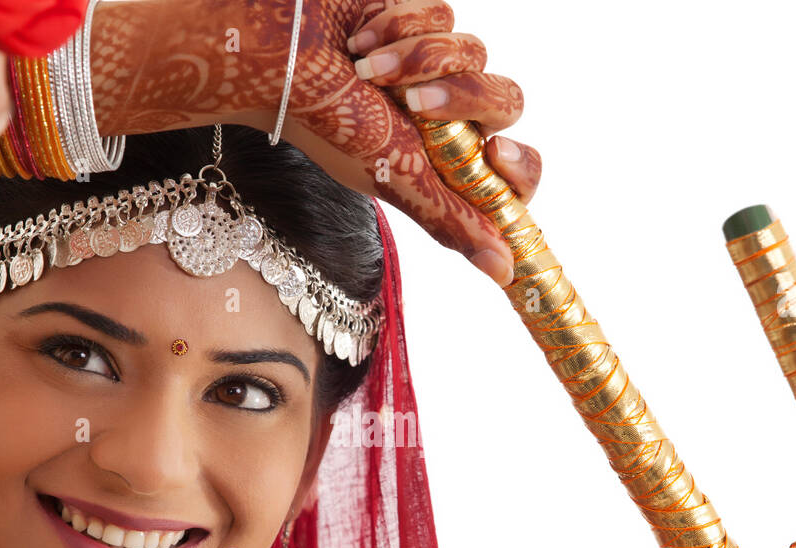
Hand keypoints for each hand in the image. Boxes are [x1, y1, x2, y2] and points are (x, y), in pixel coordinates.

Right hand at [90, 0, 538, 285]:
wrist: (276, 51)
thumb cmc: (326, 122)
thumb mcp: (394, 178)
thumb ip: (451, 220)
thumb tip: (504, 273)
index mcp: (445, 164)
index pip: (517, 170)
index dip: (519, 164)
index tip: (495, 153)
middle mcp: (447, 119)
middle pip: (508, 101)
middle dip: (462, 97)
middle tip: (414, 103)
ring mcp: (436, 66)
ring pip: (475, 51)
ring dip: (416, 59)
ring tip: (364, 69)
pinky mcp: (419, 20)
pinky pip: (442, 15)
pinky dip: (397, 26)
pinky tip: (359, 40)